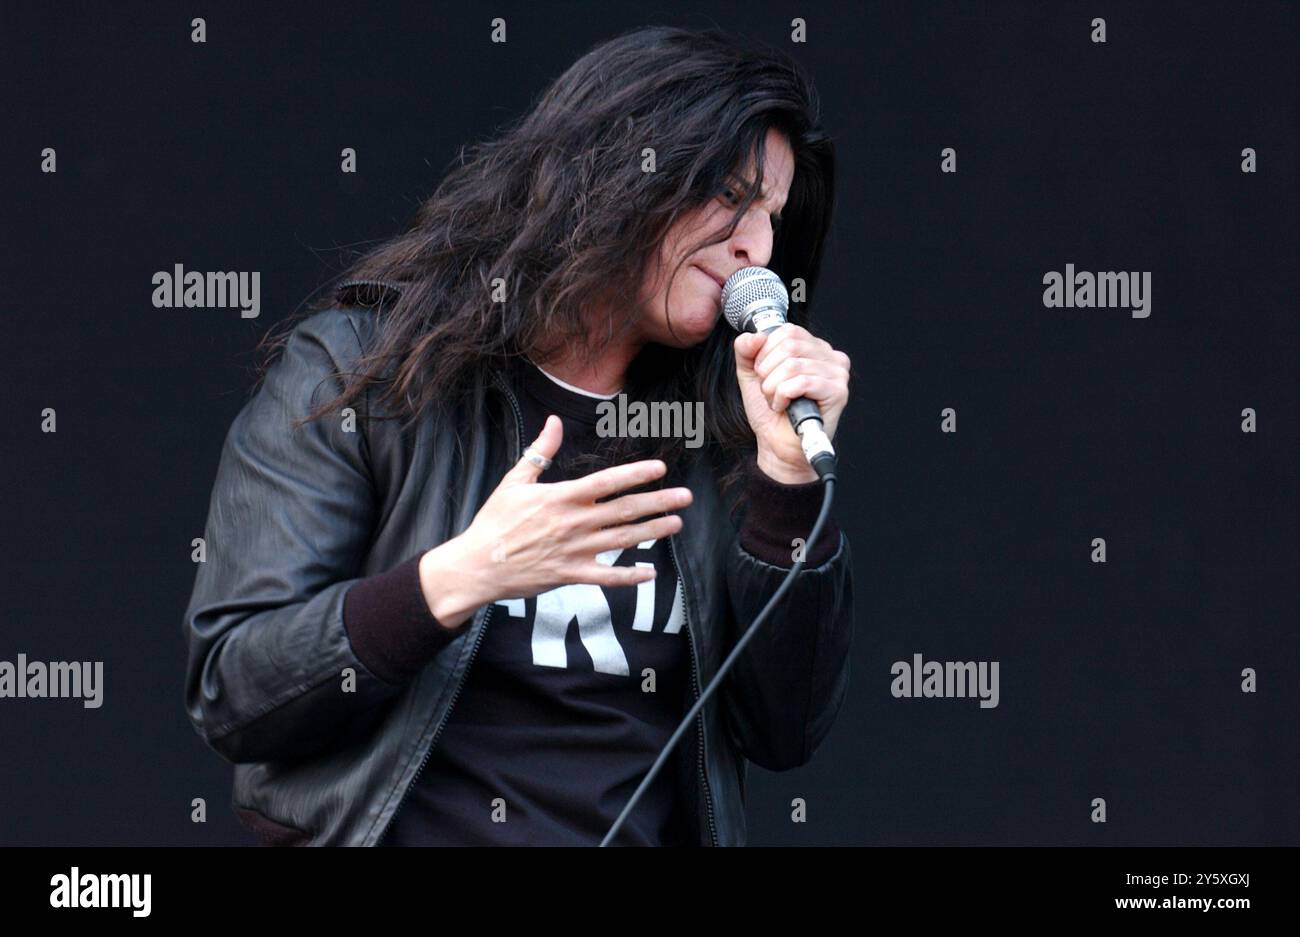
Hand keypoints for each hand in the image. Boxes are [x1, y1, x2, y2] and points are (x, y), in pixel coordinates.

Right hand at [418, 414, 692, 627]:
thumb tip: (553, 421)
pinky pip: (607, 576)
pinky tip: (650, 572)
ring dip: (652, 531)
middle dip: (658, 502)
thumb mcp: (515, 480)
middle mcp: (575, 523)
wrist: (479, 564)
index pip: (607, 482)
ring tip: (676, 523)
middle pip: (625, 510)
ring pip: (623, 540)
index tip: (660, 469)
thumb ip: (540, 451)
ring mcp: (575, 551)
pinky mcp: (571, 574)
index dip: (636, 475)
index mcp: (562, 498)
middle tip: (686, 497)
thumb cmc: (495, 521)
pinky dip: (629, 576)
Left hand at [733, 324, 850, 483]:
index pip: (787, 331)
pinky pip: (802, 382)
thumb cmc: (771, 412)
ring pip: (792, 365)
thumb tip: (755, 336)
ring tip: (777, 401)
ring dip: (773, 388)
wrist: (776, 445)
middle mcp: (830, 356)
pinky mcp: (838, 392)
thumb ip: (746, 350)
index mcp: (813, 347)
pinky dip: (783, 396)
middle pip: (789, 346)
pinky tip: (784, 407)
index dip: (766, 352)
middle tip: (770, 391)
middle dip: (768, 372)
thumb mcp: (751, 374)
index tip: (763, 373)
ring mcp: (837, 373)